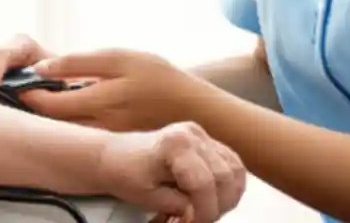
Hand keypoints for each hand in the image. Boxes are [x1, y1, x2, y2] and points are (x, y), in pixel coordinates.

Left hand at [23, 49, 208, 131]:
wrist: (189, 107)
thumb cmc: (155, 76)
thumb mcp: (121, 57)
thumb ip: (82, 63)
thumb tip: (44, 68)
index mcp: (105, 96)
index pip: (55, 101)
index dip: (33, 92)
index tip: (22, 79)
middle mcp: (103, 121)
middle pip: (56, 119)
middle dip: (35, 104)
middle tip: (24, 90)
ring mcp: (107, 136)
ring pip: (67, 129)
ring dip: (50, 116)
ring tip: (43, 98)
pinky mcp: (112, 142)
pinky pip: (82, 134)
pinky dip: (68, 122)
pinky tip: (66, 109)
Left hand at [97, 122, 245, 222]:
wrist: (115, 156)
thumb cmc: (125, 173)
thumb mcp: (149, 197)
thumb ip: (179, 205)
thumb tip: (200, 213)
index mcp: (175, 144)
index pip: (205, 183)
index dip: (204, 211)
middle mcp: (193, 134)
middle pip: (225, 177)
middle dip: (216, 206)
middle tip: (198, 219)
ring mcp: (201, 135)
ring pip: (235, 170)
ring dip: (227, 196)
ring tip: (205, 209)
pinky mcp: (206, 140)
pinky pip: (232, 164)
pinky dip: (229, 184)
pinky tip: (213, 197)